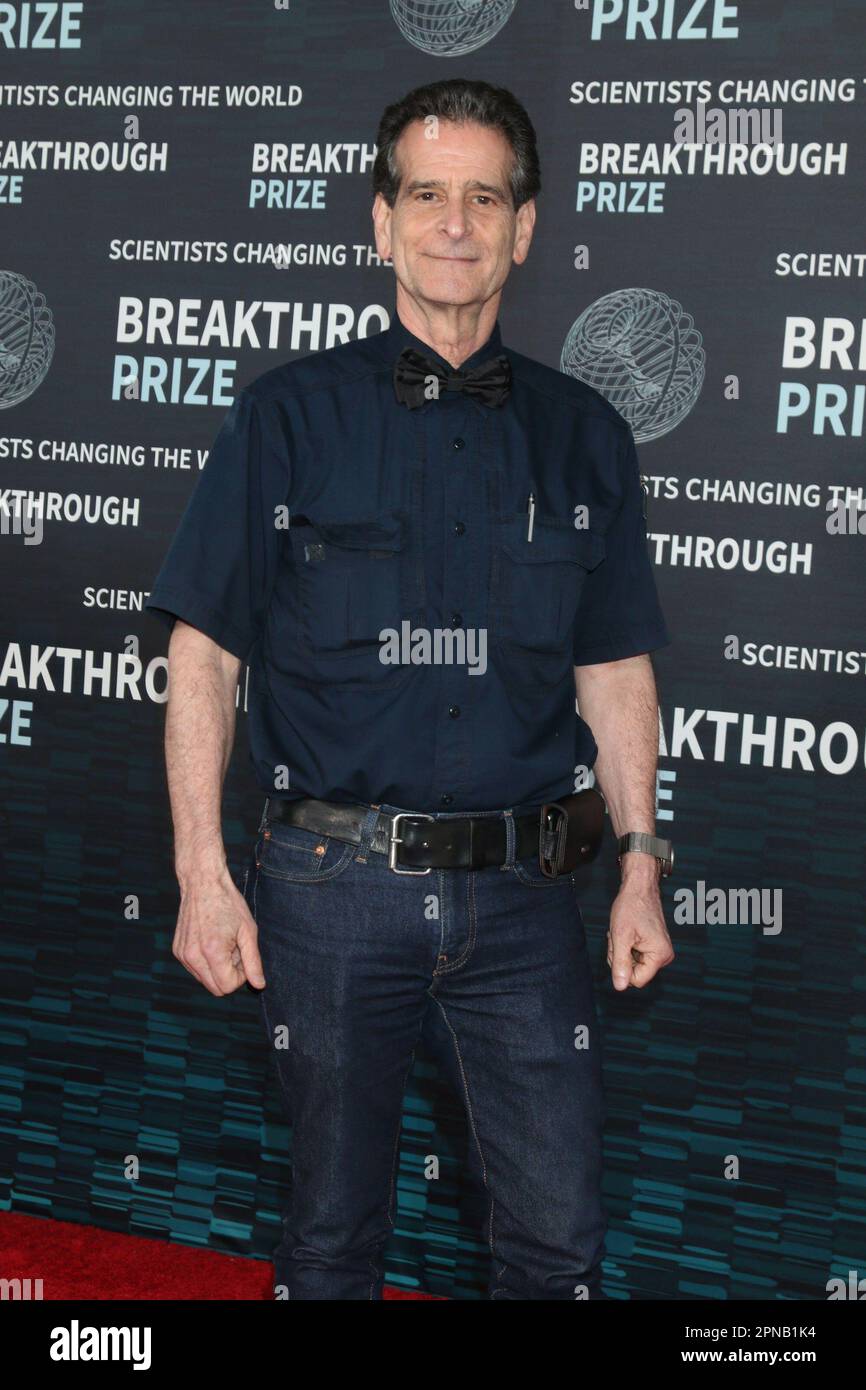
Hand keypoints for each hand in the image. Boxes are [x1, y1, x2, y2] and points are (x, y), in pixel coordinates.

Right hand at [172, 865, 265, 995]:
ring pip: (205, 981)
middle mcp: (193, 956)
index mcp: (212, 952)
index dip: (241, 976)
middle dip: (229, 975)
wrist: (202, 883)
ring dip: (218, 969)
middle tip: (234, 950)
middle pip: (215, 989)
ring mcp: (183, 954)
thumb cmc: (228, 904)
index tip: (243, 956)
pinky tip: (211, 941)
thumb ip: (253, 961)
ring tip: (223, 944)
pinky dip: (206, 962)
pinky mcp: (177, 951)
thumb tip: (259, 985)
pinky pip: (196, 970)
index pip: (228, 986)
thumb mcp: (248, 931)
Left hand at [606, 863, 674, 990]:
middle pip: (634, 973)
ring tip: (623, 933)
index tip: (618, 947)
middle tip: (619, 938)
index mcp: (659, 955)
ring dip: (621, 951)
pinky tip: (627, 933)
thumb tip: (619, 987)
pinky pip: (635, 956)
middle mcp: (664, 956)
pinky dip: (626, 947)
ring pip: (633, 965)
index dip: (622, 967)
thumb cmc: (631, 907)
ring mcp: (659, 951)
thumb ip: (620, 963)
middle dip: (620, 958)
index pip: (636, 981)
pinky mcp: (654, 947)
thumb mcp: (620, 936)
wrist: (639, 888)